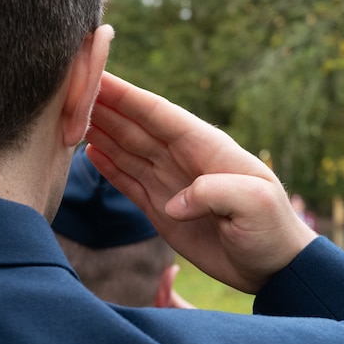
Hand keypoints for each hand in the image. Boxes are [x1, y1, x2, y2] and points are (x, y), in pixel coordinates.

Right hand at [86, 72, 316, 293]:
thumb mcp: (255, 203)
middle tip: (68, 88)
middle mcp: (185, 160)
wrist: (275, 268)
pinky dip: (109, 166)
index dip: (127, 96)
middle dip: (104, 106)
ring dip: (101, 132)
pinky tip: (89, 150)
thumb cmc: (272, 230)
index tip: (97, 75)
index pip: (160, 114)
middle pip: (136, 127)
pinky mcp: (163, 211)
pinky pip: (130, 182)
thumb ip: (216, 192)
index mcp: (207, 148)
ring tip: (69, 115)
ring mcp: (172, 183)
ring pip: (128, 150)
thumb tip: (174, 203)